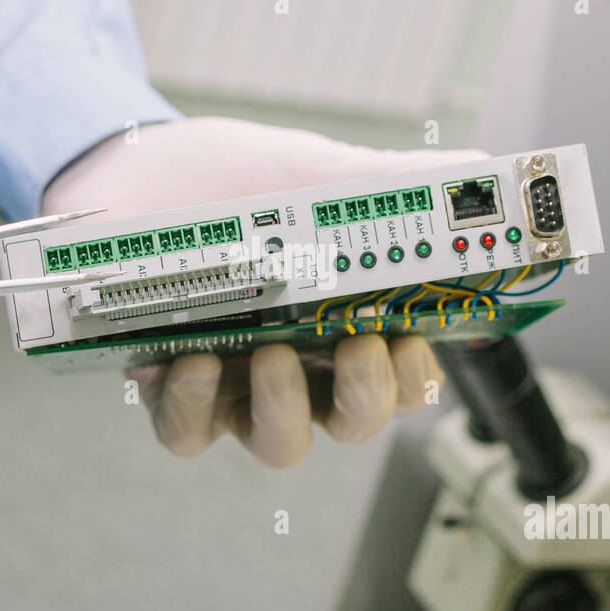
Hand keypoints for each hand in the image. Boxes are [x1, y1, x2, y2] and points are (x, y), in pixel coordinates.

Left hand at [43, 116, 487, 466]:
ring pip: (280, 443)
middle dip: (367, 398)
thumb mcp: (310, 173)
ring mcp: (235, 383)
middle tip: (357, 347)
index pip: (402, 375)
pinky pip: (190, 434)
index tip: (412, 341)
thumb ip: (388, 185)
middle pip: (353, 421)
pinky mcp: (169, 389)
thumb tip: (479, 173)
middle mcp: (301, 363)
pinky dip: (192, 408)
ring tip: (271, 356)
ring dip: (287, 411)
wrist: (130, 167)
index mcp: (345, 318)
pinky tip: (189, 361)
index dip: (416, 377)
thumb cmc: (227, 178)